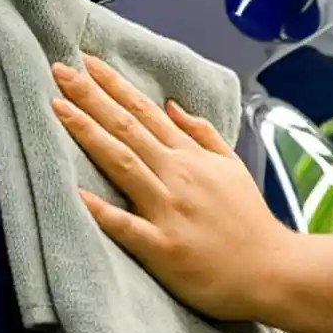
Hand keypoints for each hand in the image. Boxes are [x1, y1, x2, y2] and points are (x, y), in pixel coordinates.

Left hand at [50, 55, 294, 320]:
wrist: (274, 271)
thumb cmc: (248, 222)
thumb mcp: (232, 167)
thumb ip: (201, 134)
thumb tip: (171, 105)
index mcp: (190, 157)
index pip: (145, 112)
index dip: (113, 85)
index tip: (85, 61)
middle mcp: (177, 176)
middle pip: (127, 128)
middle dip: (91, 96)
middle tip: (60, 69)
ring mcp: (170, 210)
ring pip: (123, 163)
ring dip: (89, 133)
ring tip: (59, 108)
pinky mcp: (164, 248)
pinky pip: (127, 226)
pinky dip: (102, 210)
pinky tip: (76, 193)